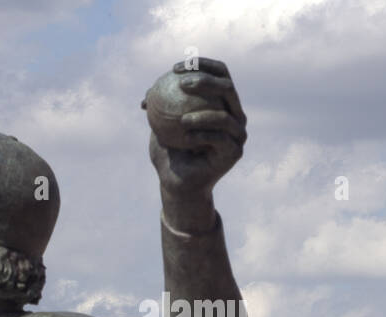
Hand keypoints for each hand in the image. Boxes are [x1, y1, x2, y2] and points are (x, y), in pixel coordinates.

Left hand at [144, 58, 246, 198]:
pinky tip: (184, 137)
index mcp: (222, 102)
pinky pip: (219, 139)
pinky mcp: (235, 152)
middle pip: (227, 87)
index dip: (200, 64)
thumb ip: (160, 104)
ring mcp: (238, 134)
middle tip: (181, 84)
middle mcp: (235, 115)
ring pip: (224, 116)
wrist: (177, 181)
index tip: (174, 69)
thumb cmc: (169, 151)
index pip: (219, 73)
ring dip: (201, 116)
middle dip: (205, 81)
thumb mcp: (160, 123)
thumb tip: (148, 91)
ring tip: (181, 120)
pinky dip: (201, 136)